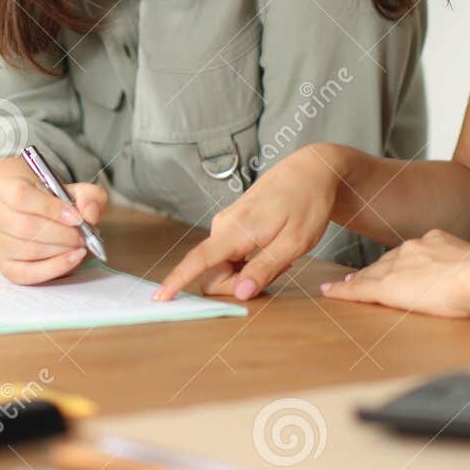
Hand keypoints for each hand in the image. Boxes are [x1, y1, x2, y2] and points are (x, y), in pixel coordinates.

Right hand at [0, 157, 107, 284]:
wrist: (42, 218)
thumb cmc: (58, 204)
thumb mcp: (77, 192)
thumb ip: (90, 196)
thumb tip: (89, 212)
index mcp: (8, 188)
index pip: (21, 196)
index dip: (50, 208)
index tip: (76, 218)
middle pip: (25, 226)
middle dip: (61, 234)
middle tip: (83, 236)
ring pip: (27, 249)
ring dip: (60, 250)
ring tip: (80, 245)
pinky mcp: (7, 266)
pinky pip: (28, 273)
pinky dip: (54, 268)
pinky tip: (73, 259)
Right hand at [154, 143, 347, 301]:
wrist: (310, 170)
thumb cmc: (308, 204)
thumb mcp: (295, 242)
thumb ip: (265, 268)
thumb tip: (240, 294)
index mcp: (237, 230)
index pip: (199, 260)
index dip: (178, 281)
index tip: (159, 299)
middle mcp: (223, 226)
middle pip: (214, 274)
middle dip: (240, 284)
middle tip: (279, 269)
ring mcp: (226, 224)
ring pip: (223, 266)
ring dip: (248, 272)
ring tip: (280, 253)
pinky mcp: (231, 224)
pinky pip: (229, 255)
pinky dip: (248, 261)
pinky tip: (272, 247)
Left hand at [320, 229, 469, 317]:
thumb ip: (466, 267)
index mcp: (434, 242)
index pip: (407, 254)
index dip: (394, 263)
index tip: (387, 268)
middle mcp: (412, 249)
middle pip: (385, 262)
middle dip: (372, 271)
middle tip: (355, 279)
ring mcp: (398, 266)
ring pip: (371, 274)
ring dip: (356, 281)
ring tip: (340, 288)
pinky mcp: (388, 286)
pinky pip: (360, 288)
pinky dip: (343, 291)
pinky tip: (330, 293)